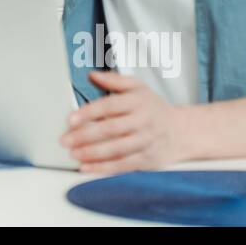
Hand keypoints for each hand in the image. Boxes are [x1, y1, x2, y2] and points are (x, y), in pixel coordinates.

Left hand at [59, 70, 191, 172]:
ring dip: (92, 153)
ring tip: (73, 153)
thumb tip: (92, 75)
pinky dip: (103, 169)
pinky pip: (122, 166)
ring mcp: (145, 142)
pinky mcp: (146, 160)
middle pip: (111, 130)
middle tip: (65, 139)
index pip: (110, 106)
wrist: (180, 131)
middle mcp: (142, 122)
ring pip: (116, 150)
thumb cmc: (153, 107)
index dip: (89, 113)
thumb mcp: (138, 86)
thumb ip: (114, 80)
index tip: (71, 119)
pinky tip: (87, 167)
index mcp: (137, 101)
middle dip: (85, 136)